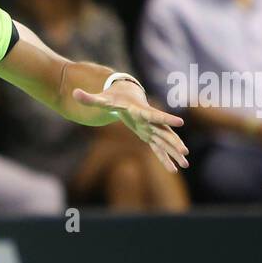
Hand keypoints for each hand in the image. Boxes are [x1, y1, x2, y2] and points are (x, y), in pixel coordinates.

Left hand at [73, 83, 188, 172]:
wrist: (125, 93)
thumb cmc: (113, 97)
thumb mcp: (101, 99)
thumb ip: (89, 98)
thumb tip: (75, 93)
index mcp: (140, 111)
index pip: (154, 115)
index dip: (166, 118)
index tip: (181, 122)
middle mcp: (149, 120)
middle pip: (164, 132)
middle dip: (174, 142)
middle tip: (185, 152)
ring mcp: (151, 128)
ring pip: (165, 142)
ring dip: (174, 153)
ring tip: (186, 165)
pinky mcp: (149, 134)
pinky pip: (159, 148)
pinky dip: (166, 158)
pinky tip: (174, 169)